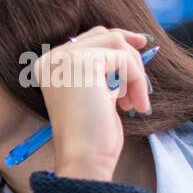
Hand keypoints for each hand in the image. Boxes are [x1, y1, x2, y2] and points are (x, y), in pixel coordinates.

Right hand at [35, 26, 151, 180]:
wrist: (84, 157)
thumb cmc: (92, 133)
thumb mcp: (96, 92)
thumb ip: (103, 67)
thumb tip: (134, 39)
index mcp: (49, 66)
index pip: (90, 39)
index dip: (119, 45)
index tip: (140, 60)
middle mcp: (52, 59)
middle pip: (104, 35)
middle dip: (129, 56)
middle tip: (142, 82)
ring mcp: (64, 59)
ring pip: (117, 43)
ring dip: (135, 72)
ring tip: (135, 101)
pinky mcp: (82, 62)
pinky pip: (124, 58)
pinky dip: (137, 81)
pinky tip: (134, 105)